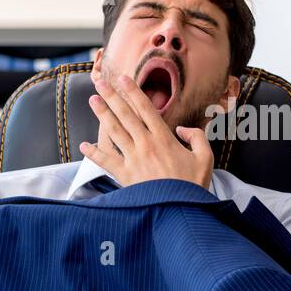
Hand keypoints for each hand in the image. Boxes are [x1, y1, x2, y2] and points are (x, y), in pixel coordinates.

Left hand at [79, 69, 212, 189]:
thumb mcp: (206, 158)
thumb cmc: (194, 186)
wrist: (181, 212)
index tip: (124, 79)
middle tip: (100, 83)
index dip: (134, 92)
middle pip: (125, 115)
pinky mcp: (125, 176)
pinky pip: (106, 162)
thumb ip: (197, 138)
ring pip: (114, 132)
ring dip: (102, 115)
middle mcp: (146, 145)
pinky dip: (94, 154)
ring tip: (92, 100)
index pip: (146, 109)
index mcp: (164, 139)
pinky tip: (84, 145)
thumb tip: (182, 128)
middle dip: (112, 97)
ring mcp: (134, 160)